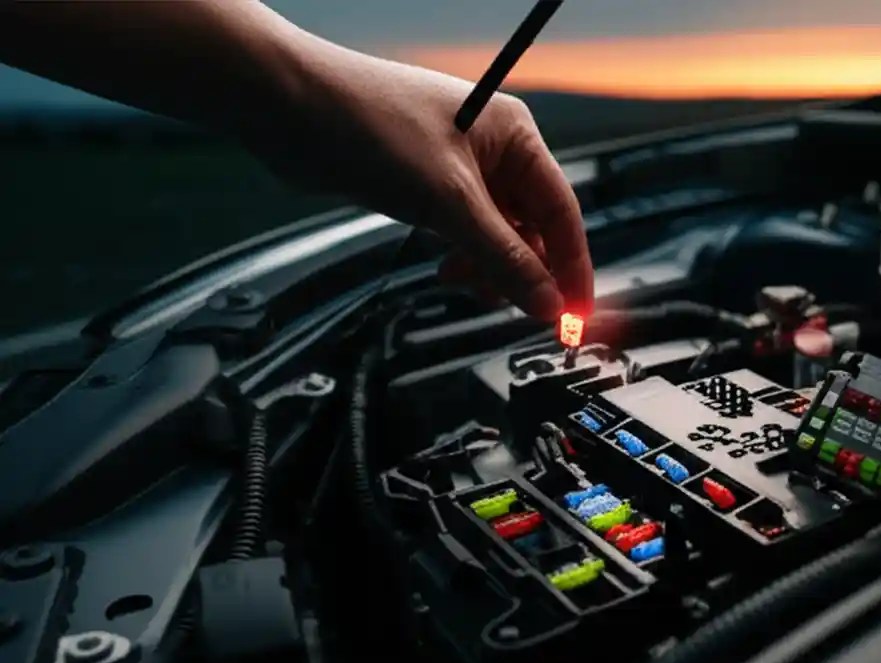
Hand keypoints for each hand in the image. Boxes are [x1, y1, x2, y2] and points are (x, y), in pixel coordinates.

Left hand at [245, 43, 593, 320]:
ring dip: (488, 266)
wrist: (288, 109)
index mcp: (514, 135)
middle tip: (510, 305)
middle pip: (532, 227)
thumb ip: (503, 258)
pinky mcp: (426, 186)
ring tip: (464, 281)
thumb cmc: (366, 124)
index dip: (570, 267)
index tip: (572, 316)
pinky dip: (461, 256)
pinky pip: (462, 231)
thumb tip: (546, 300)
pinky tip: (446, 268)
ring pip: (496, 234)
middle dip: (523, 269)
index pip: (563, 212)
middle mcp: (493, 149)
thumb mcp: (448, 202)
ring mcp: (458, 168)